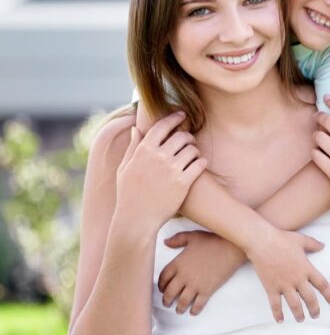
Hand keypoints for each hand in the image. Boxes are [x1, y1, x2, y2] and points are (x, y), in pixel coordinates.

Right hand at [114, 112, 206, 230]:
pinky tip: (198, 165)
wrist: (137, 219)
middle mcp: (158, 157)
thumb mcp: (125, 168)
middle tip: (189, 141)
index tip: (181, 115)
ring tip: (192, 155)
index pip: (162, 126)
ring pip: (192, 149)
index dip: (174, 118)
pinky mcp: (183, 182)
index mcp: (143, 151)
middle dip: (187, 137)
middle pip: (181, 136)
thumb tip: (136, 128)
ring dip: (195, 150)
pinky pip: (199, 164)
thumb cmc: (129, 194)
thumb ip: (133, 147)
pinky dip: (201, 162)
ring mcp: (171, 169)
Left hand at [157, 230, 244, 315]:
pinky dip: (194, 310)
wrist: (231, 248)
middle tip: (167, 303)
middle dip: (167, 300)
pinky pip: (198, 304)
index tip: (162, 289)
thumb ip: (177, 239)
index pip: (163, 278)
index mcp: (178, 263)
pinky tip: (193, 312)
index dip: (161, 285)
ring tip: (179, 310)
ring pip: (182, 301)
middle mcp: (183, 276)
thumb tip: (165, 242)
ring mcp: (195, 285)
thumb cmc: (213, 240)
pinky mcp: (207, 290)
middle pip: (170, 292)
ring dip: (179, 307)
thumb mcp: (193, 236)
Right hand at [244, 227, 329, 322]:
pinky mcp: (270, 287)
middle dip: (314, 309)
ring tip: (301, 320)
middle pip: (310, 298)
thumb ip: (313, 244)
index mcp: (307, 268)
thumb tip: (323, 245)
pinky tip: (280, 320)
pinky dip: (278, 314)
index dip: (329, 295)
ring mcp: (284, 284)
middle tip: (316, 315)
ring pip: (294, 304)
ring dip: (299, 314)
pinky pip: (275, 304)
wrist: (262, 241)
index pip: (322, 284)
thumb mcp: (301, 240)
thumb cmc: (282, 238)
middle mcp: (297, 279)